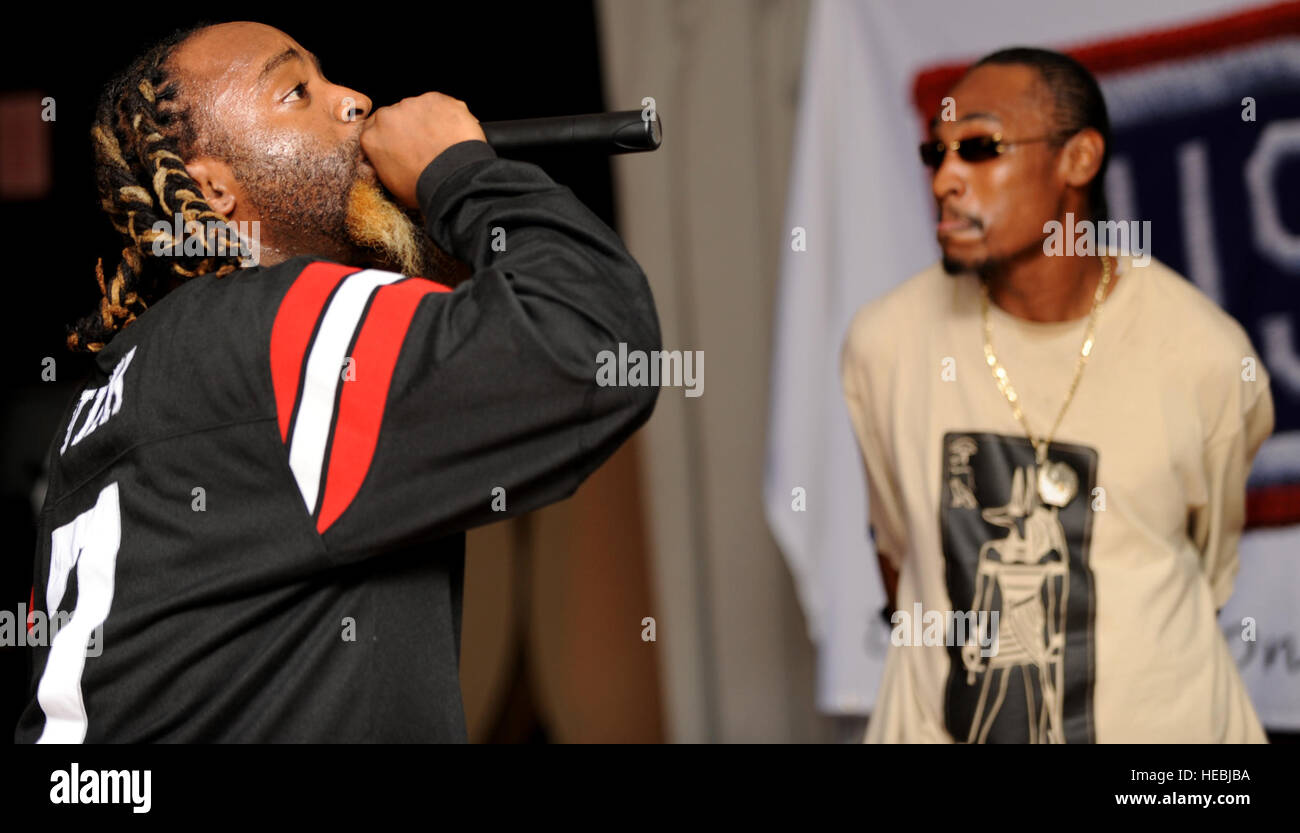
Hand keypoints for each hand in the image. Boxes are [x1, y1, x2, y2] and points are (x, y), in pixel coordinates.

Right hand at [359, 92, 486, 208]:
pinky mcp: (436, 99)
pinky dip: (448, 116)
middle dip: (408, 127)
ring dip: (428, 120)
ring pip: (419, 109)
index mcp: (371, 137)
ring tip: (443, 142)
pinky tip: (454, 134)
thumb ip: (383, 165)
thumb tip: (384, 162)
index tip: (401, 144)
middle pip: (396, 116)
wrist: (453, 180)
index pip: (375, 130)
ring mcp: (412, 104)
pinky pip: (442, 105)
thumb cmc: (423, 188)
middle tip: (425, 145)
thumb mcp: (391, 184)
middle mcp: (387, 116)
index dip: (390, 137)